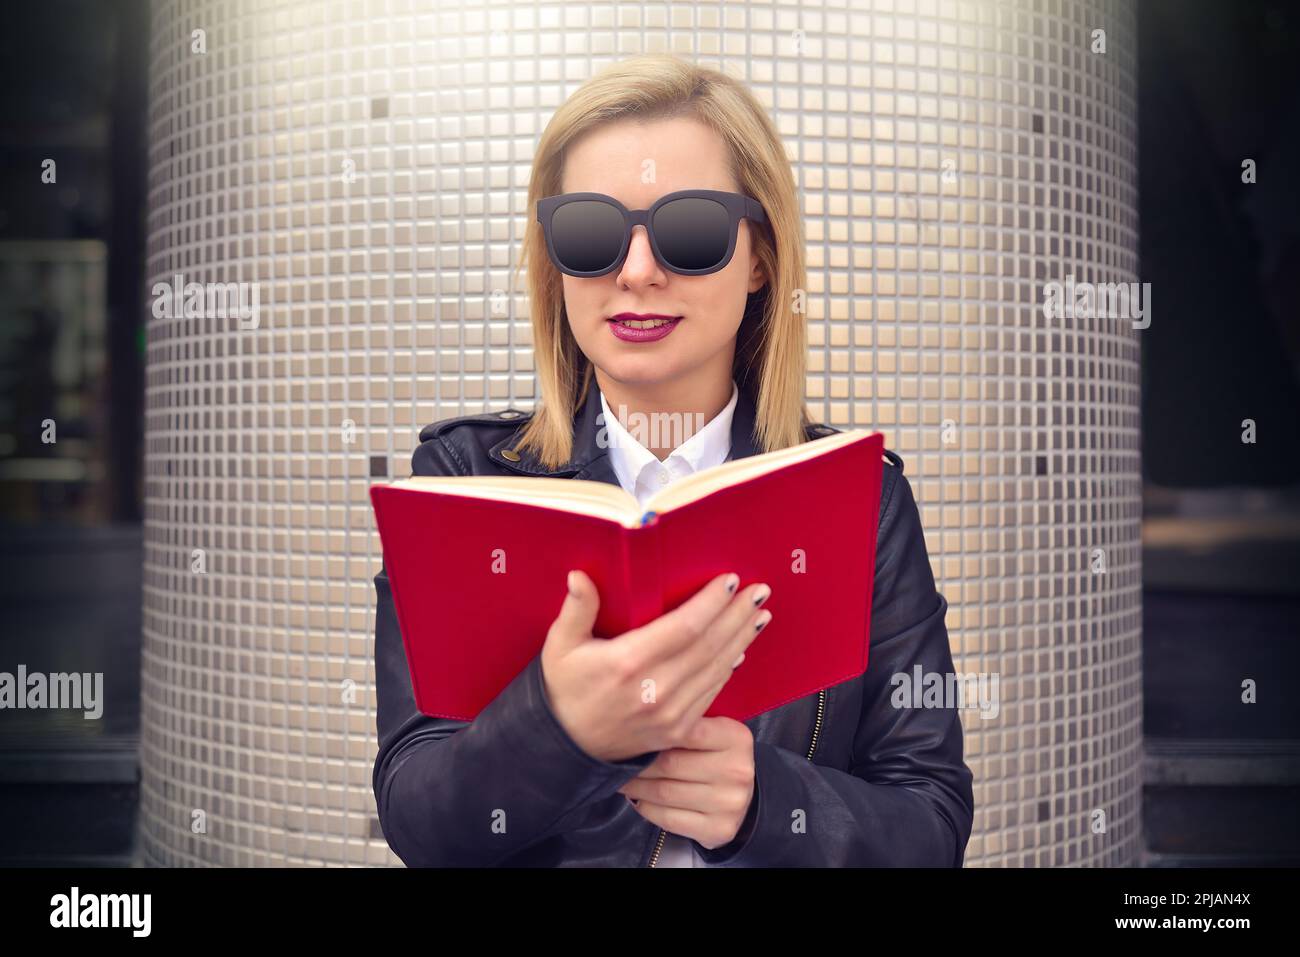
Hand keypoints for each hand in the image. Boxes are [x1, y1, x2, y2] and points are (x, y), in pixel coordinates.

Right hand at [540, 569, 771, 763]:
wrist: (567, 747)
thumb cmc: (565, 688)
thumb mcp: (560, 646)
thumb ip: (576, 609)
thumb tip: (578, 575)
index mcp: (628, 663)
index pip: (684, 627)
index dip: (711, 603)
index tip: (730, 580)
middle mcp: (655, 689)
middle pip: (709, 646)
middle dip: (737, 616)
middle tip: (759, 591)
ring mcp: (671, 714)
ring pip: (717, 669)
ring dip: (742, 639)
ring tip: (759, 614)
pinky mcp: (679, 729)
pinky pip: (712, 692)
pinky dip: (729, 667)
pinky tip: (741, 647)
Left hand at [617, 716, 755, 849]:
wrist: (739, 798)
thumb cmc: (714, 758)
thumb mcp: (710, 733)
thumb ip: (683, 724)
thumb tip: (635, 723)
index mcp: (736, 738)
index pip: (686, 731)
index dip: (651, 732)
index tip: (627, 733)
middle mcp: (737, 771)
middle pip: (669, 764)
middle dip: (637, 763)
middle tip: (614, 759)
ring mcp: (729, 803)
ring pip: (665, 793)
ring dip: (635, 787)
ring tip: (620, 778)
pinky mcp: (719, 829)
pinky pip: (668, 819)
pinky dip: (646, 808)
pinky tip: (637, 799)